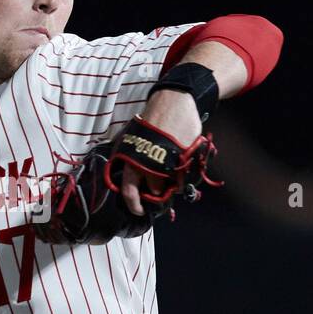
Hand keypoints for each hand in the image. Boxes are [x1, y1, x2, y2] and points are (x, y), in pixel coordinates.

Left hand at [119, 88, 202, 215]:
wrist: (174, 101)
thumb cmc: (153, 121)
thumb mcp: (135, 138)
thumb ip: (134, 159)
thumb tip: (134, 179)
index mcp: (131, 159)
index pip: (129, 190)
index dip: (134, 204)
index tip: (139, 211)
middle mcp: (148, 163)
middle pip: (154, 190)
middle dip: (157, 194)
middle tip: (160, 192)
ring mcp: (167, 161)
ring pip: (169, 184)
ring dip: (171, 183)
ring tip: (172, 174)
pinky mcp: (183, 157)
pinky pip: (183, 175)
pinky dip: (183, 175)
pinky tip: (182, 166)